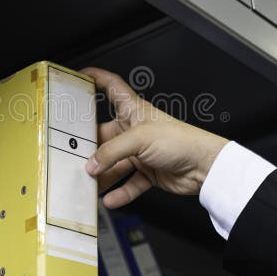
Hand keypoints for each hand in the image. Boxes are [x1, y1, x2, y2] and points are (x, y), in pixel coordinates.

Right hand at [81, 67, 228, 208]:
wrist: (204, 166)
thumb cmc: (181, 140)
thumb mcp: (139, 139)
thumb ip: (111, 152)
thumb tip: (91, 164)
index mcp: (133, 110)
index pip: (111, 87)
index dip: (96, 78)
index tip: (79, 76)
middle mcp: (134, 130)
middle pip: (104, 135)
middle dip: (89, 146)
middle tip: (71, 154)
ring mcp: (141, 152)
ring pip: (114, 163)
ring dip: (102, 174)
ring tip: (87, 183)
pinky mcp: (148, 172)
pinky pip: (128, 183)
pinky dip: (120, 192)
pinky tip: (110, 199)